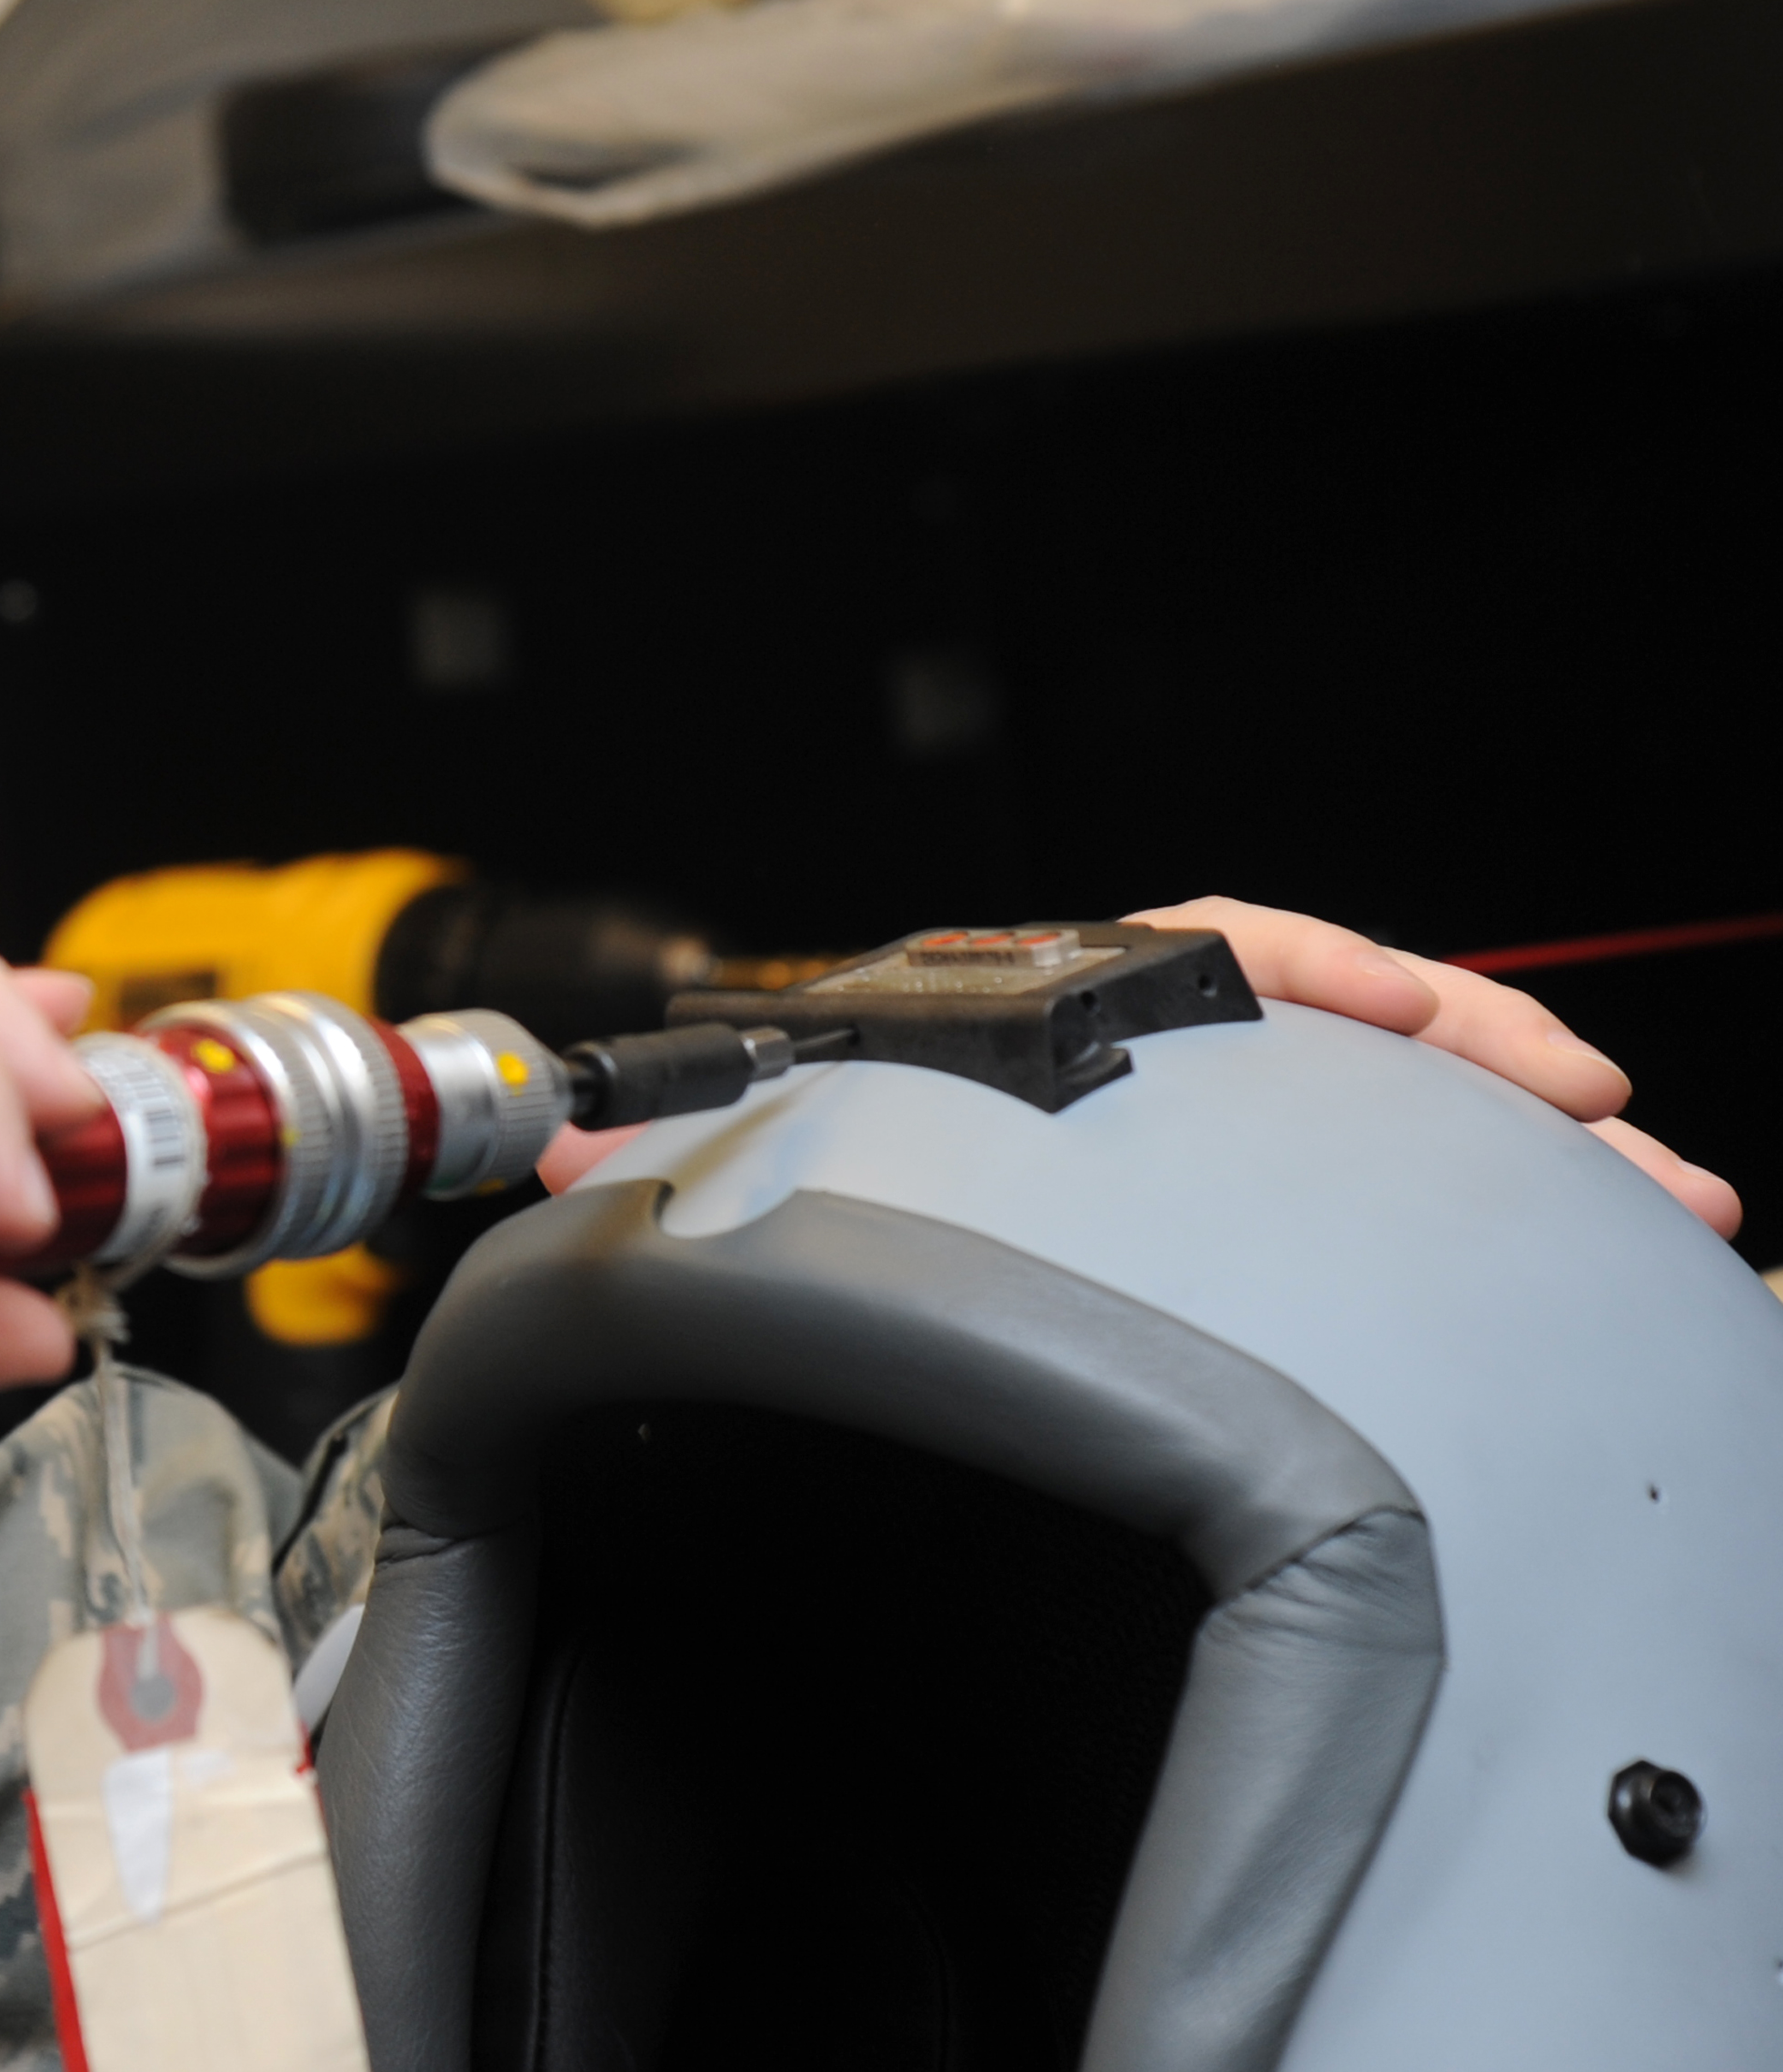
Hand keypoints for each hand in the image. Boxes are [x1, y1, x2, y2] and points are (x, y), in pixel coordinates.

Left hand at [540, 898, 1739, 1239]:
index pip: (1212, 953)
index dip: (1347, 988)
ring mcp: (1169, 1115)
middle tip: (1627, 1142)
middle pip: (1341, 1034)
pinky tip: (1553, 1256)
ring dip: (1509, 1155)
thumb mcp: (702, 1136)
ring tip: (1659, 1207)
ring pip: (1369, 1113)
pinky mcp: (1196, 1195)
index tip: (1458, 1034)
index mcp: (1024, 1011)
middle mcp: (1112, 1047)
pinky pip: (1347, 1180)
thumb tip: (550, 1151)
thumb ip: (643, 1141)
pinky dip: (1453, 1210)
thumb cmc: (747, 1132)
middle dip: (1495, 1077)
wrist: (745, 1172)